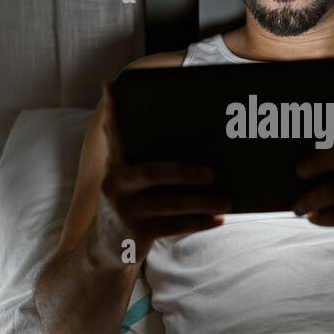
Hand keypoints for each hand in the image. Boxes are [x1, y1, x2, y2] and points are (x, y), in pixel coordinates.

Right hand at [95, 80, 229, 261]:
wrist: (106, 249)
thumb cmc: (130, 203)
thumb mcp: (126, 179)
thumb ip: (135, 154)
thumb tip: (172, 131)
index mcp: (115, 166)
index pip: (114, 134)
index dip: (114, 110)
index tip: (112, 84)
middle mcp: (114, 185)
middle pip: (153, 172)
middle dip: (185, 171)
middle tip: (214, 171)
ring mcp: (123, 210)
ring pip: (169, 203)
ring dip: (201, 201)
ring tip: (226, 200)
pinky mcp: (135, 233)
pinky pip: (173, 226)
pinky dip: (197, 222)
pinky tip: (217, 220)